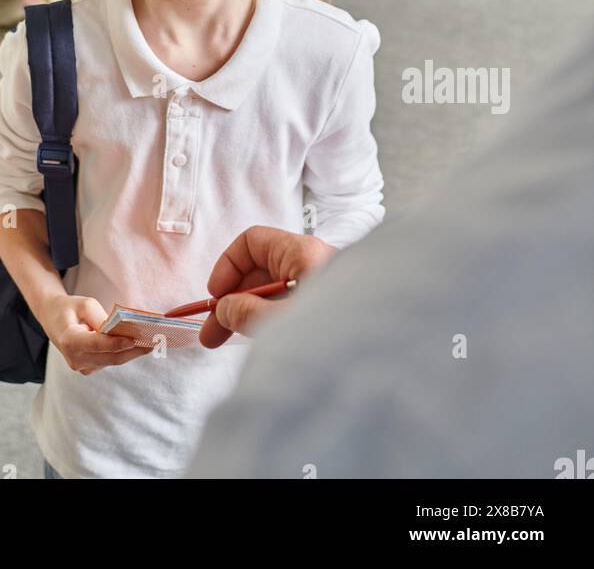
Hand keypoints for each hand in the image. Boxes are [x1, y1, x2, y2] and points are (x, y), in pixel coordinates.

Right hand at [37, 292, 152, 374]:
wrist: (52, 319)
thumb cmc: (70, 308)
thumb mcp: (85, 305)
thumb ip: (102, 319)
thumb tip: (122, 330)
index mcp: (69, 341)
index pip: (98, 344)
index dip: (117, 343)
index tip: (135, 339)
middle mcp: (75, 359)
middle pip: (110, 357)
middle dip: (133, 350)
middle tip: (154, 342)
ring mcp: (81, 367)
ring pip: (112, 361)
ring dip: (132, 353)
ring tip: (152, 343)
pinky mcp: (88, 368)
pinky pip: (109, 361)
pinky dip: (123, 354)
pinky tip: (138, 345)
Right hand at [199, 226, 336, 348]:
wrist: (388, 358)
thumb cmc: (336, 332)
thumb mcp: (277, 320)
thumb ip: (244, 311)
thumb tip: (225, 309)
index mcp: (302, 252)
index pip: (252, 242)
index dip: (227, 266)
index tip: (214, 297)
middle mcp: (313, 263)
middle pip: (260, 270)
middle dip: (232, 300)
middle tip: (210, 335)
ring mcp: (323, 286)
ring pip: (274, 292)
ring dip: (248, 314)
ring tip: (228, 344)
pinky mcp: (331, 310)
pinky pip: (290, 307)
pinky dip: (270, 321)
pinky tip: (260, 343)